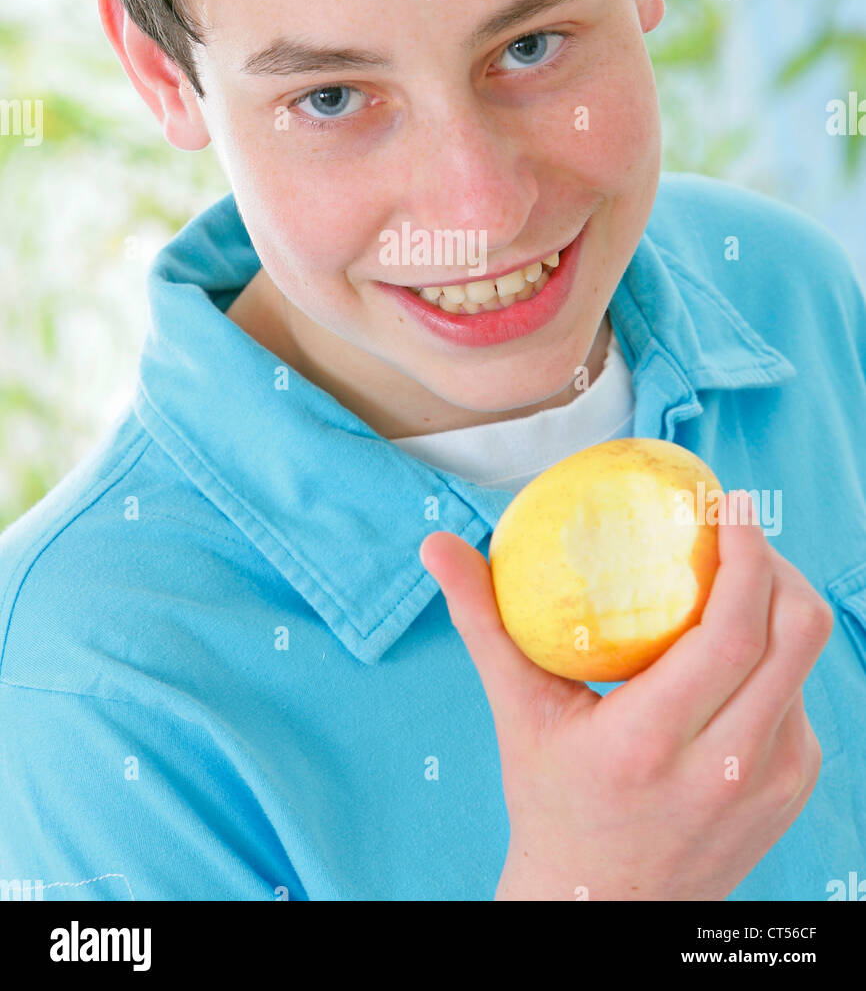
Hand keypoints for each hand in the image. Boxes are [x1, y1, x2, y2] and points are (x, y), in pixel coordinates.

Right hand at [419, 494, 832, 900]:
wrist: (601, 907)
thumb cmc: (551, 803)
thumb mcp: (515, 713)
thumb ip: (482, 623)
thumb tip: (436, 545)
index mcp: (651, 743)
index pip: (734, 631)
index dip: (747, 555)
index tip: (727, 503)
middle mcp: (726, 768)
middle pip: (794, 635)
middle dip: (775, 562)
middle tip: (737, 526)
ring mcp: (771, 784)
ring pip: (805, 662)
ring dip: (781, 602)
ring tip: (737, 572)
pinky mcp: (792, 791)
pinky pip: (800, 696)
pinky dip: (777, 653)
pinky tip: (736, 641)